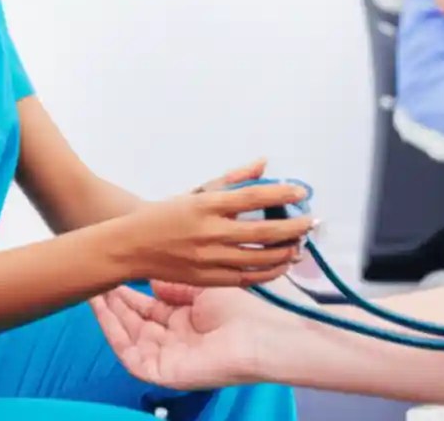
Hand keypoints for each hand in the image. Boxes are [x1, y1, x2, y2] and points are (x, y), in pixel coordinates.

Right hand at [92, 283, 283, 389]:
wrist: (259, 336)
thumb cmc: (241, 312)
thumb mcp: (203, 288)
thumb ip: (176, 285)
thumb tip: (151, 278)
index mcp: (186, 323)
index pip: (149, 309)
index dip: (131, 293)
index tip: (116, 271)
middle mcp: (174, 341)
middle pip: (135, 323)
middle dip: (116, 302)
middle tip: (100, 278)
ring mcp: (167, 358)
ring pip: (127, 339)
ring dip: (110, 316)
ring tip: (96, 291)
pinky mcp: (162, 373)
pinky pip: (130, 356)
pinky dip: (114, 334)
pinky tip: (105, 312)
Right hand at [110, 162, 314, 286]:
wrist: (132, 246)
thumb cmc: (168, 214)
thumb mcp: (198, 191)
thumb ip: (233, 178)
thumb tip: (264, 164)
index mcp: (206, 205)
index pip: (251, 197)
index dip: (280, 194)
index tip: (301, 192)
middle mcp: (209, 232)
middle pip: (262, 232)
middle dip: (293, 228)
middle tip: (311, 222)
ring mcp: (208, 259)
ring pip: (258, 259)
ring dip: (285, 253)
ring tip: (300, 245)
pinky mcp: (207, 279)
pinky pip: (246, 278)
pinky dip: (268, 273)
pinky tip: (282, 265)